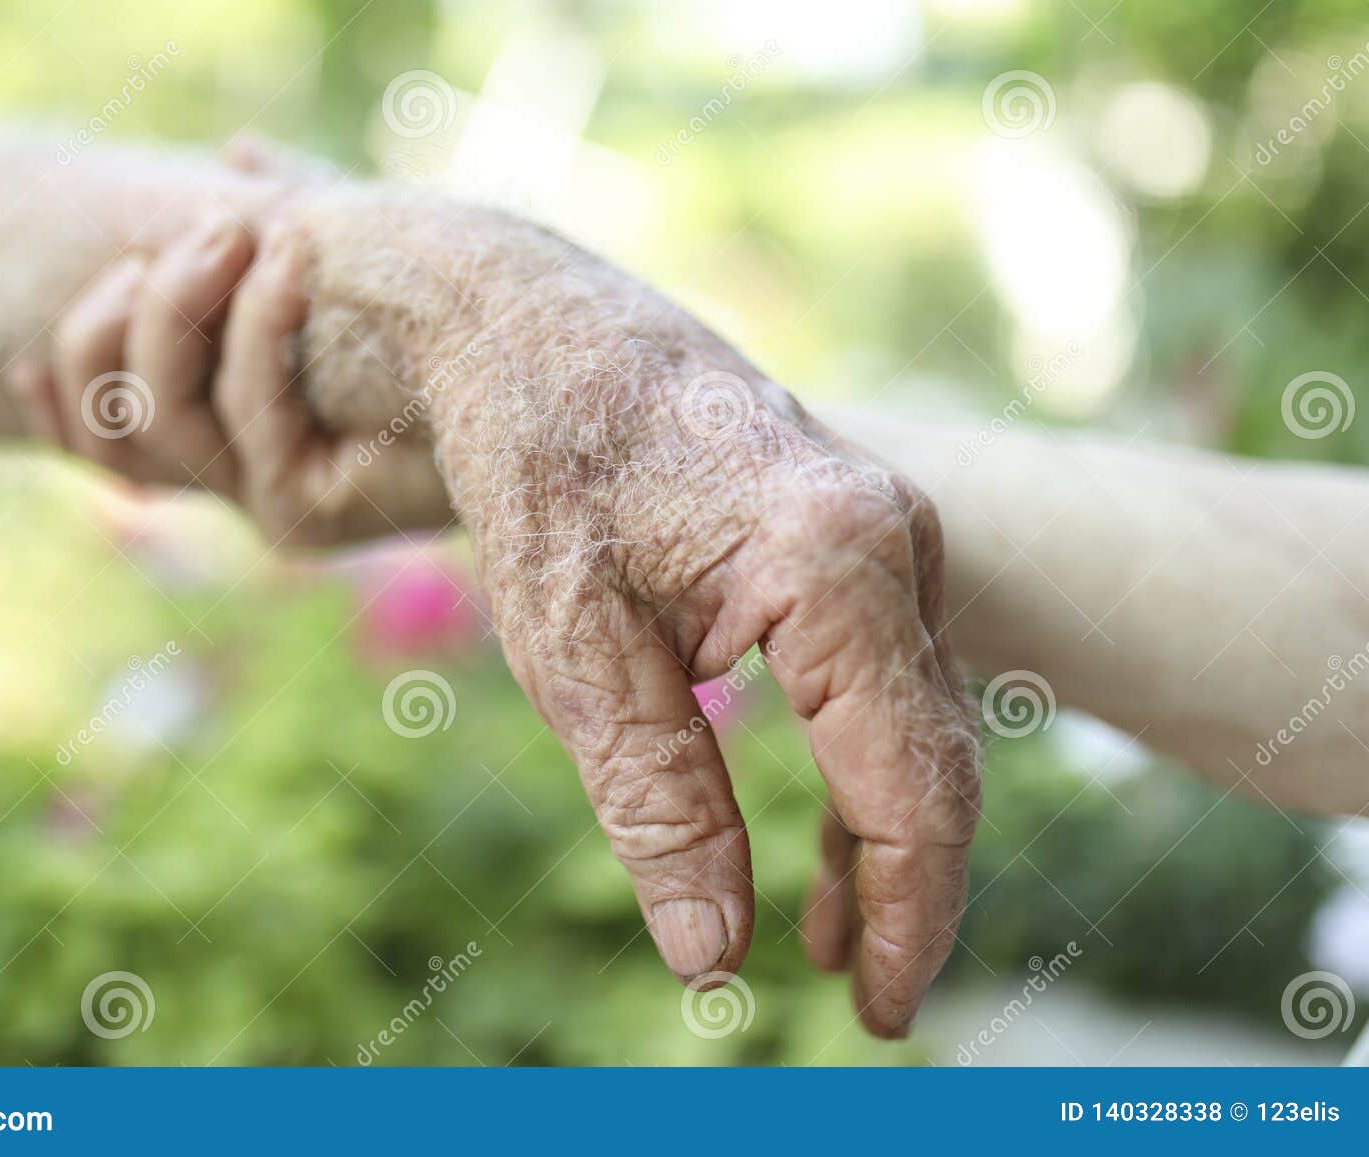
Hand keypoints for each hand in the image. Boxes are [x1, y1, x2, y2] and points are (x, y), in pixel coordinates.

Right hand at [4, 139, 451, 543]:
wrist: (551, 365)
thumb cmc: (461, 312)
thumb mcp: (358, 248)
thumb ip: (293, 209)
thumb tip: (237, 159)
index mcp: (242, 444)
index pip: (112, 450)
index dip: (60, 406)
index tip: (23, 356)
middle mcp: (247, 488)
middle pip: (120, 429)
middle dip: (122, 321)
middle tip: (194, 233)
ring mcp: (277, 510)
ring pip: (164, 421)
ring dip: (184, 311)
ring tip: (240, 228)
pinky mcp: (314, 517)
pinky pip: (251, 417)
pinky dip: (261, 327)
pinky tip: (289, 255)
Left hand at [12, 179, 980, 1037]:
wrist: (538, 328)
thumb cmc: (543, 467)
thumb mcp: (575, 648)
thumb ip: (658, 800)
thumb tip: (715, 954)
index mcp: (832, 560)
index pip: (911, 780)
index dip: (908, 913)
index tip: (882, 1016)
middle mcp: (889, 538)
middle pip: (937, 757)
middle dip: (910, 890)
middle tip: (870, 1004)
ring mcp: (882, 529)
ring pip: (917, 720)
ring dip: (886, 837)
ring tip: (838, 945)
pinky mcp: (854, 535)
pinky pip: (885, 674)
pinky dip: (863, 765)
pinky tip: (830, 837)